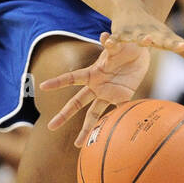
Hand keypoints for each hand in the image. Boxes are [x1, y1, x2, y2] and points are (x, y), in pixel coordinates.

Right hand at [38, 35, 153, 146]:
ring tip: (78, 145)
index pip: (72, 78)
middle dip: (64, 115)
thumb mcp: (120, 44)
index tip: (42, 86)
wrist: (141, 52)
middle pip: (76, 103)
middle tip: (51, 127)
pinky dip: (114, 124)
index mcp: (93, 73)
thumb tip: (105, 36)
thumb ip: (112, 44)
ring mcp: (107, 94)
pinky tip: (107, 139)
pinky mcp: (121, 98)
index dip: (58, 82)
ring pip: (93, 115)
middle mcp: (96, 86)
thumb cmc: (126, 45)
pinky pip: (116, 112)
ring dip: (86, 129)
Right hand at [104, 7, 183, 64]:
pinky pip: (117, 39)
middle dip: (172, 43)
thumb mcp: (172, 40)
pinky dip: (113, 41)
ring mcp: (137, 32)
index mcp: (166, 37)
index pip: (181, 45)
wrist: (130, 8)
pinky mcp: (121, 33)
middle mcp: (154, 34)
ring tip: (147, 41)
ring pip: (140, 37)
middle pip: (164, 40)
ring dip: (144, 39)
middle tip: (181, 46)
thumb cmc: (155, 30)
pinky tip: (110, 42)